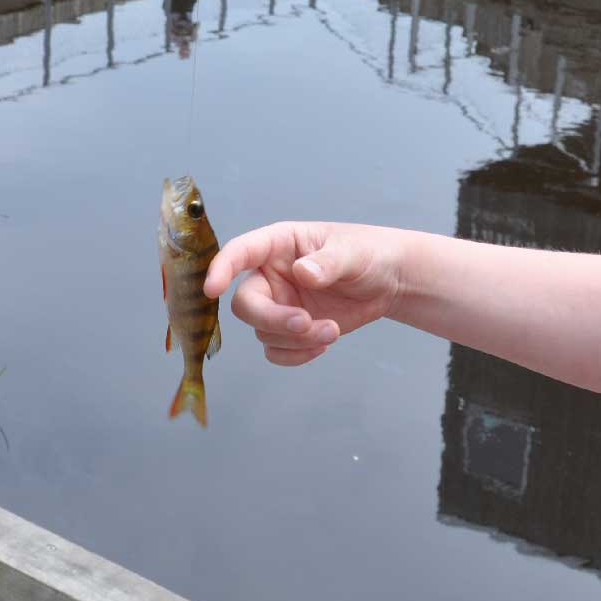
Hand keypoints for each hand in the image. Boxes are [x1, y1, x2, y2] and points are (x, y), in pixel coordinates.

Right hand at [202, 222, 405, 365]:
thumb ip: (328, 262)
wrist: (388, 281)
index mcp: (278, 245)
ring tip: (332, 332)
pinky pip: (276, 350)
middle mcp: (270, 275)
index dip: (222, 268)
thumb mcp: (352, 253)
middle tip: (305, 323)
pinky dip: (296, 355)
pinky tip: (323, 344)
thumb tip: (304, 274)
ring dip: (295, 339)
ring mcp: (278, 304)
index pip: (240, 252)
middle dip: (272, 319)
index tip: (213, 288)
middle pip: (245, 304)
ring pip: (263, 332)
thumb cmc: (367, 253)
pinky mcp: (290, 330)